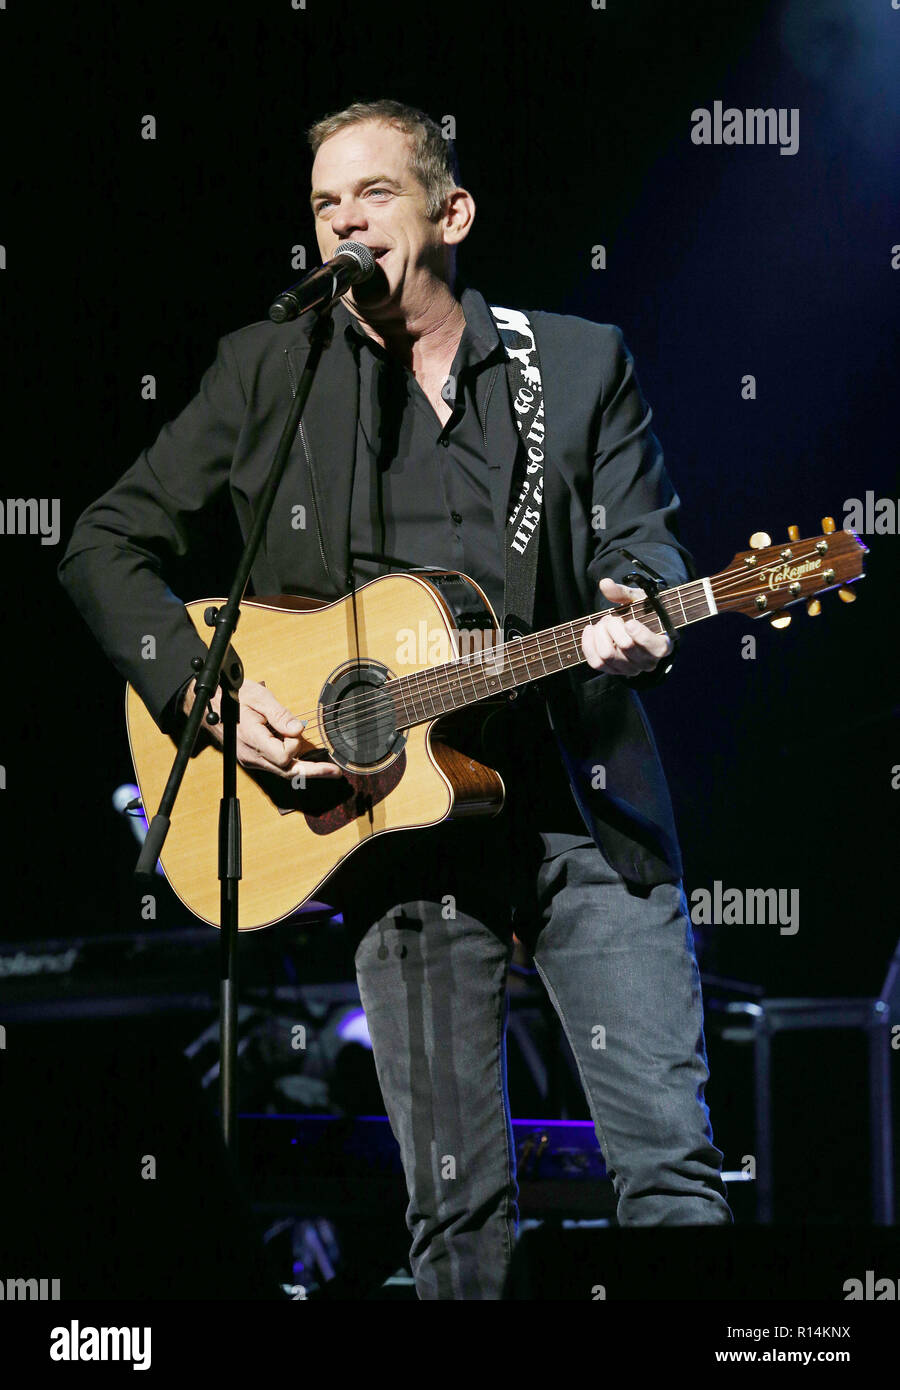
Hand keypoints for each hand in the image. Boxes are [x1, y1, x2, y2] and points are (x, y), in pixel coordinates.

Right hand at [183, 677, 343, 780]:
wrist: (212, 705)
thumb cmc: (234, 697)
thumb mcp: (259, 697)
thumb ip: (280, 715)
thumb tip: (298, 730)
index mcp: (252, 738)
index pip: (282, 756)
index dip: (294, 745)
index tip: (295, 729)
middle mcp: (252, 755)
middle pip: (286, 771)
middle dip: (312, 771)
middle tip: (333, 772)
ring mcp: (252, 760)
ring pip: (282, 771)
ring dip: (304, 769)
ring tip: (326, 770)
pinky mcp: (254, 759)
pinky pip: (276, 766)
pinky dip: (292, 764)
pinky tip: (306, 761)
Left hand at [581, 577, 672, 677]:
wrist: (638, 630)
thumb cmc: (644, 613)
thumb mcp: (639, 600)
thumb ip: (624, 592)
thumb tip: (605, 583)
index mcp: (662, 645)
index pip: (654, 646)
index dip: (640, 634)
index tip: (629, 622)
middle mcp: (648, 662)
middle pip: (625, 646)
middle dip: (613, 625)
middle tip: (611, 617)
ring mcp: (631, 669)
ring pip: (608, 655)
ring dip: (600, 634)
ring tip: (602, 623)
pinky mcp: (614, 671)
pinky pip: (596, 663)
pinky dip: (588, 644)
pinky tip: (589, 630)